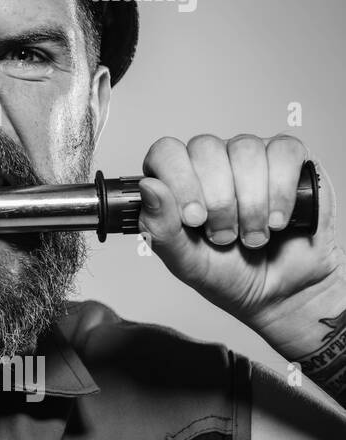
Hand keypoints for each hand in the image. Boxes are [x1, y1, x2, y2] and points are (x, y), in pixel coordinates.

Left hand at [137, 134, 343, 349]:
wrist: (282, 292)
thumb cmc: (228, 272)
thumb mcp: (185, 260)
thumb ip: (160, 227)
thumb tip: (148, 187)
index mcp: (178, 178)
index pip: (166, 152)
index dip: (178, 180)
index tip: (193, 218)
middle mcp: (212, 161)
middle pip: (206, 147)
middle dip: (218, 199)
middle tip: (224, 236)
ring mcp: (250, 157)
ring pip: (245, 149)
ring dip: (251, 201)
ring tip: (253, 236)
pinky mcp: (290, 159)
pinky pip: (284, 152)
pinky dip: (282, 191)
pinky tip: (278, 220)